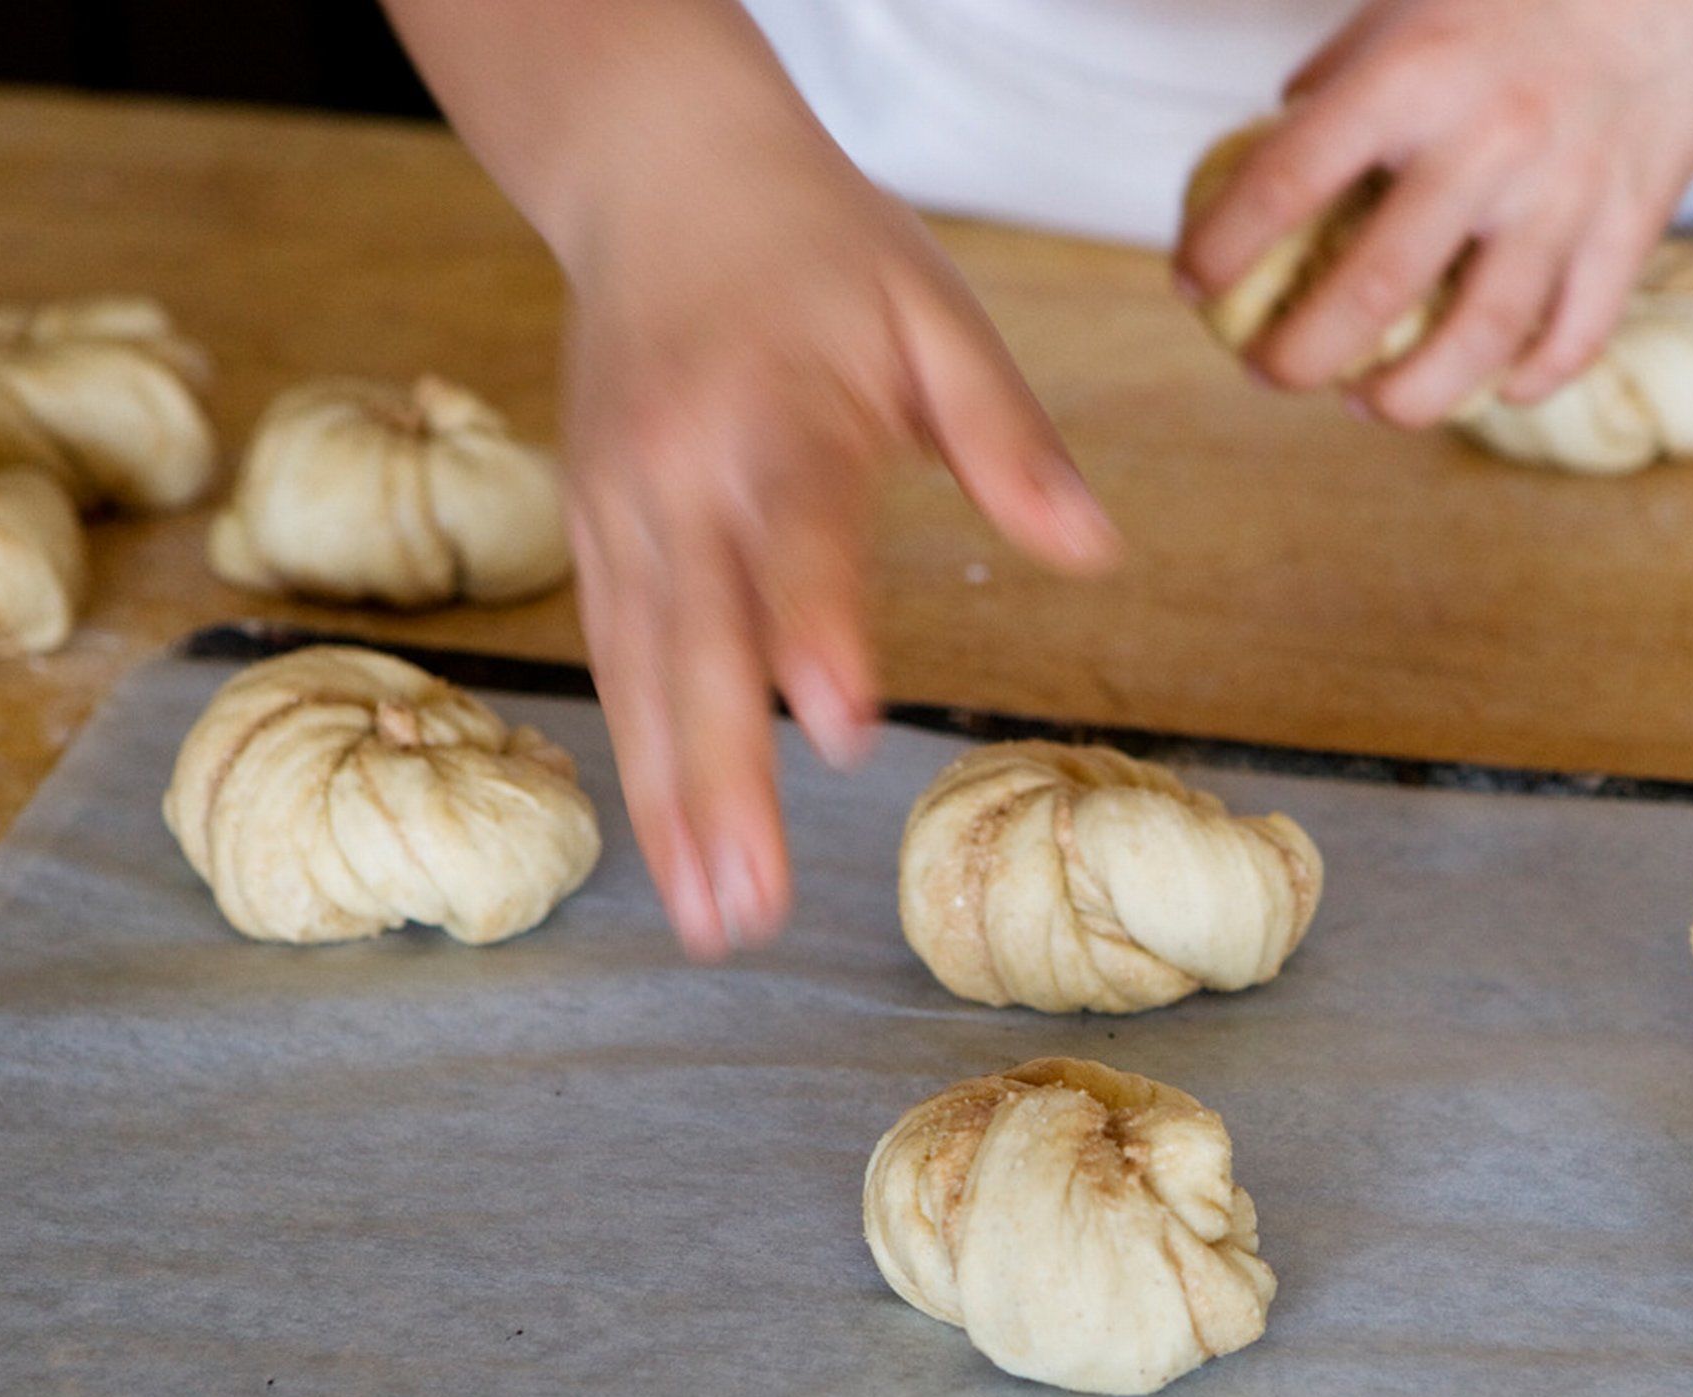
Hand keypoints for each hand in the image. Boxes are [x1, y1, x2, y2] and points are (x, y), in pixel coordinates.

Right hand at [557, 131, 1118, 956]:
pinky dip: (637, 765)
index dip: (810, 628)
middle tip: (751, 907)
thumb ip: (1009, 437)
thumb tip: (1097, 551)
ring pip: (639, 674)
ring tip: (710, 924)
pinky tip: (671, 857)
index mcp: (775, 412)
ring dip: (671, 805)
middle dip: (720, 779)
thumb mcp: (936, 314)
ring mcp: (622, 511)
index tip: (837, 725)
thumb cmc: (824, 253)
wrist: (659, 177)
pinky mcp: (595, 536)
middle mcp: (679, 472)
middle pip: (695, 638)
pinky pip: (612, 665)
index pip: (794, 532)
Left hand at [1174, 0, 1692, 426]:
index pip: (1286, 181)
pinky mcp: (1629, 229)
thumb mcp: (1410, 6)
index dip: (1223, 249)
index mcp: (1412, 76)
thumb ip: (1339, 82)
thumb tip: (1265, 158)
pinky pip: (1572, 336)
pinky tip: (1490, 388)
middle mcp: (1485, 142)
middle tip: (1268, 370)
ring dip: (1405, 394)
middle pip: (1370, 291)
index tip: (1193, 285)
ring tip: (1365, 401)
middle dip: (1297, 355)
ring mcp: (1562, 195)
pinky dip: (1525, 379)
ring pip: (1475, 338)